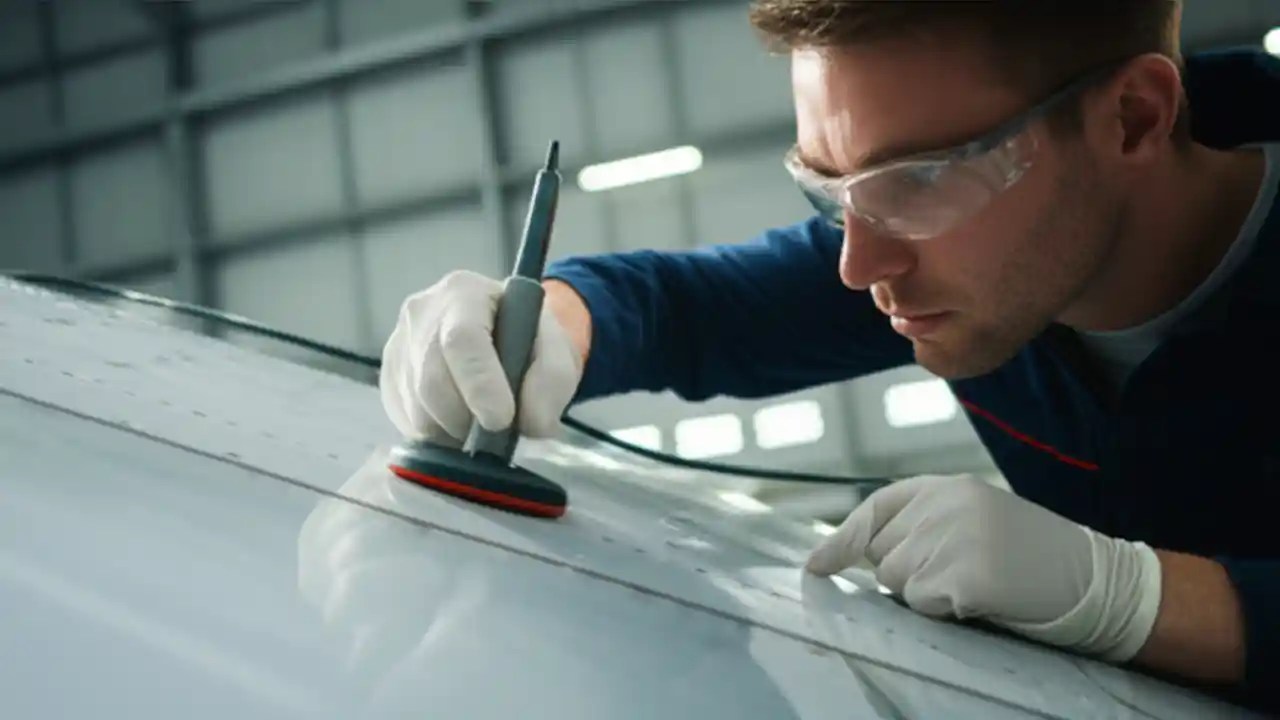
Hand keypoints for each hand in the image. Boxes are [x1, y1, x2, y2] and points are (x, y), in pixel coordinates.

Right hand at [379, 270, 583, 445]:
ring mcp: (399, 344)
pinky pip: (406, 420)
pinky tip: (459, 420)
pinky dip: (437, 433)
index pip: (462, 340)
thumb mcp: (555, 351)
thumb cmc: (527, 340)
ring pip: (416, 408)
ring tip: (479, 423)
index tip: (502, 420)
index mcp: (465, 293)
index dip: (481, 385)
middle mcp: (421, 313)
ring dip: (453, 431)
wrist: (503, 337)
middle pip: (432, 380)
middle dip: (467, 419)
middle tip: (495, 431)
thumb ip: (551, 380)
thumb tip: (532, 423)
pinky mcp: (389, 377)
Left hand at [806, 474, 1162, 661]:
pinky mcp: (963, 576)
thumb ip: (924, 526)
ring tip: (978, 582)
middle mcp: (945, 505)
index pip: (877, 509)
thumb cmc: (1034, 557)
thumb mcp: (977, 521)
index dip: (843, 540)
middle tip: (964, 572)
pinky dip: (946, 611)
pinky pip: (923, 605)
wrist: (1097, 580)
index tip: (814, 565)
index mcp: (948, 487)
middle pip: (881, 555)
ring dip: (927, 595)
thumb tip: (857, 555)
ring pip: (897, 584)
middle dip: (908, 573)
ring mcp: (953, 538)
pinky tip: (983, 599)